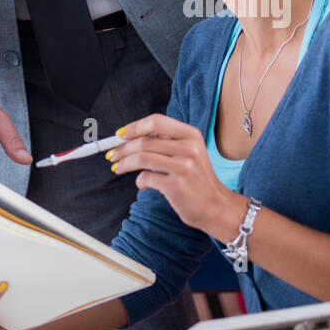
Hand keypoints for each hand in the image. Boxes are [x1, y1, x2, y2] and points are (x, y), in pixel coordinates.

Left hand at [108, 112, 244, 237]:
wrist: (216, 207)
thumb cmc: (198, 180)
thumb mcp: (190, 153)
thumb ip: (167, 142)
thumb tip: (131, 137)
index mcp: (191, 135)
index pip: (156, 122)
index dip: (134, 126)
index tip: (120, 134)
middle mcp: (189, 148)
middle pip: (144, 141)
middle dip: (122, 148)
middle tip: (112, 154)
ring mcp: (184, 167)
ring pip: (141, 158)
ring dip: (124, 163)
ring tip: (117, 168)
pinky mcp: (176, 186)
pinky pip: (146, 178)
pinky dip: (139, 181)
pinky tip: (142, 184)